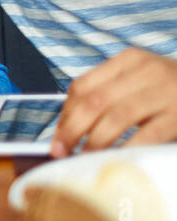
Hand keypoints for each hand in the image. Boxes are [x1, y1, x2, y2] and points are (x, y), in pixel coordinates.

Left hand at [50, 48, 176, 156]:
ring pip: (115, 118)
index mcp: (130, 60)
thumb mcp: (142, 80)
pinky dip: (125, 149)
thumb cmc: (173, 90)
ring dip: (93, 142)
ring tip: (82, 157)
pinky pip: (146, 135)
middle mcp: (147, 71)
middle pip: (93, 101)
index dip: (64, 114)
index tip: (55, 136)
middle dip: (71, 130)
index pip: (83, 86)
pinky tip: (114, 159)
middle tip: (59, 151)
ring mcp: (166, 92)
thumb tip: (69, 125)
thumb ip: (111, 93)